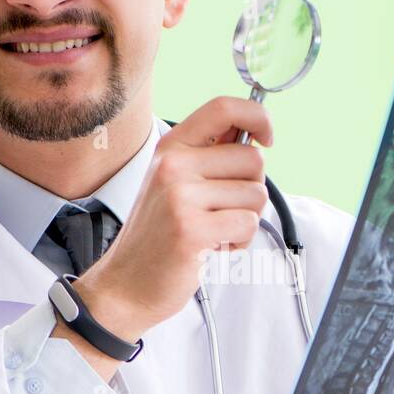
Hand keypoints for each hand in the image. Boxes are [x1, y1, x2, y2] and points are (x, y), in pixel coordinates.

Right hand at [71, 95, 271, 343]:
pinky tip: (214, 247)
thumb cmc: (157, 237)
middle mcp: (173, 166)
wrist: (126, 285)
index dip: (257, 116)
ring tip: (214, 231)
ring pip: (256, 194)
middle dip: (251, 187)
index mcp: (171, 148)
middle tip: (223, 209)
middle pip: (253, 158)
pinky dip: (240, 241)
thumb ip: (208, 157)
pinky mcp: (192, 229)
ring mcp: (180, 197)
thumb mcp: (174, 183)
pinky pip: (248, 223)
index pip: (223, 108)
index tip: (267, 137)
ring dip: (245, 219)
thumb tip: (254, 134)